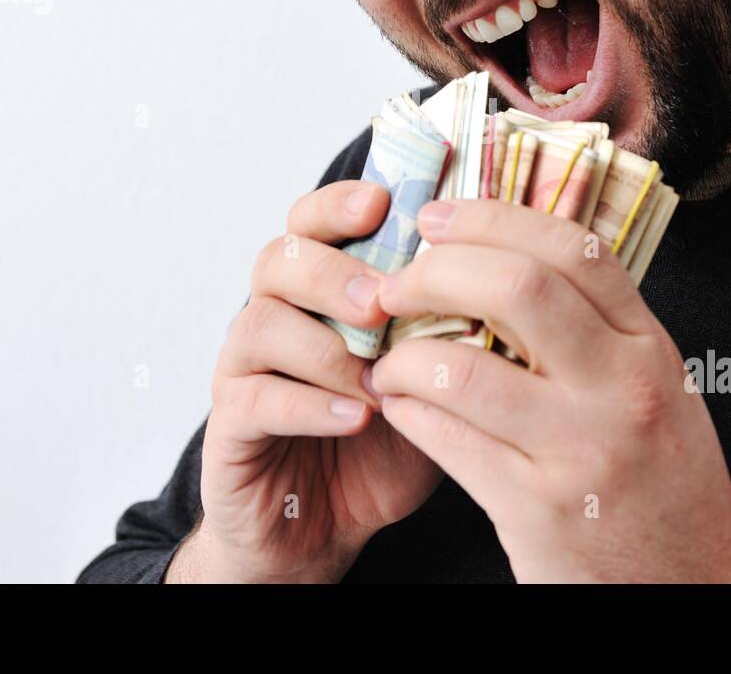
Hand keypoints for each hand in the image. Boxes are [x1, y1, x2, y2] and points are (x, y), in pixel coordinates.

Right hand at [168, 180, 441, 582]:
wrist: (323, 528)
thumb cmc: (380, 442)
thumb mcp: (427, 378)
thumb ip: (447, 330)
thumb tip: (501, 278)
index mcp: (318, 289)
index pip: (312, 220)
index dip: (340, 203)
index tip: (381, 204)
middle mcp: (274, 314)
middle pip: (279, 258)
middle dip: (332, 272)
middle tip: (379, 301)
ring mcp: (243, 368)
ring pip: (260, 323)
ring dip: (325, 346)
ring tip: (376, 377)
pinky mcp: (229, 425)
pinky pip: (255, 398)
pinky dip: (309, 405)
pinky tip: (355, 417)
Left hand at [368, 198, 730, 583]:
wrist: (694, 588)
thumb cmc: (664, 484)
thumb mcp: (656, 389)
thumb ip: (596, 329)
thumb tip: (507, 259)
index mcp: (648, 348)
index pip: (572, 248)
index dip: (491, 217)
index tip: (436, 217)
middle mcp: (621, 388)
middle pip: (516, 287)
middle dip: (435, 272)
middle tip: (395, 285)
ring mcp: (580, 450)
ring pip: (463, 368)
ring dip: (403, 355)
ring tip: (388, 359)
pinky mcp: (536, 509)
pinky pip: (448, 439)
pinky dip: (407, 411)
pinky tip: (399, 405)